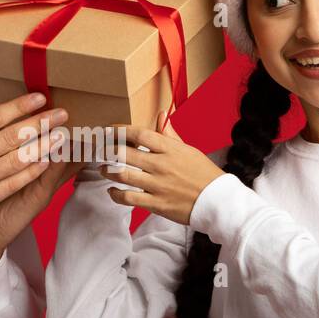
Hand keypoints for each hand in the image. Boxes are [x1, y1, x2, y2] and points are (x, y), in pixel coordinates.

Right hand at [0, 93, 68, 255]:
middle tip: (62, 114)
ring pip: (16, 160)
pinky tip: (46, 163)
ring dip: (42, 146)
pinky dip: (30, 172)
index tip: (38, 98)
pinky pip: (11, 184)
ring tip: (61, 135)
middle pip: (11, 136)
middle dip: (40, 123)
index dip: (19, 107)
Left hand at [99, 111, 225, 224]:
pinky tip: (113, 191)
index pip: (139, 134)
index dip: (120, 131)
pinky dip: (116, 194)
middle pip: (125, 153)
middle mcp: (161, 165)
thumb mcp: (188, 150)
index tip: (109, 131)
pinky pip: (129, 198)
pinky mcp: (156, 204)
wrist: (218, 200)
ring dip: (108, 171)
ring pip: (123, 175)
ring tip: (104, 169)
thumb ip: (170, 134)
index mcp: (170, 149)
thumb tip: (161, 114)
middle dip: (108, 150)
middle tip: (100, 150)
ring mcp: (158, 185)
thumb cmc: (203, 174)